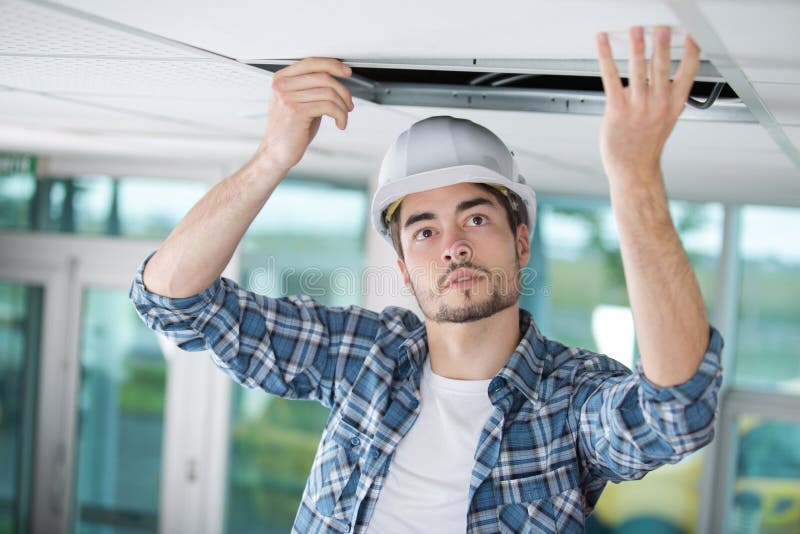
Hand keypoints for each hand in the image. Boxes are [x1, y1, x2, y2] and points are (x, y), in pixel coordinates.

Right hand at [257, 57, 353, 172]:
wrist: (276, 153)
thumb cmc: (290, 130)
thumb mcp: (300, 103)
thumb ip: (312, 88)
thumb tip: (337, 80)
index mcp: (281, 79)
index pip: (311, 62)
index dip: (332, 65)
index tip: (346, 72)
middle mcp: (282, 86)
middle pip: (323, 76)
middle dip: (343, 90)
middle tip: (348, 103)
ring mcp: (287, 98)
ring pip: (328, 92)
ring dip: (343, 106)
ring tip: (343, 116)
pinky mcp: (296, 112)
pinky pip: (329, 107)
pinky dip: (340, 115)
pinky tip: (340, 123)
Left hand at [596, 26, 699, 184]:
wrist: (633, 169)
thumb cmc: (646, 145)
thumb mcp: (665, 117)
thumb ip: (663, 93)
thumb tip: (652, 68)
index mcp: (674, 103)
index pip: (689, 71)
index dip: (692, 50)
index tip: (692, 33)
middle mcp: (658, 104)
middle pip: (662, 67)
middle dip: (662, 45)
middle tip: (661, 27)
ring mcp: (638, 107)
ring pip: (638, 70)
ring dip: (636, 48)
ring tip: (635, 30)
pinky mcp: (617, 109)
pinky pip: (611, 78)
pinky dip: (606, 58)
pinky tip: (602, 44)